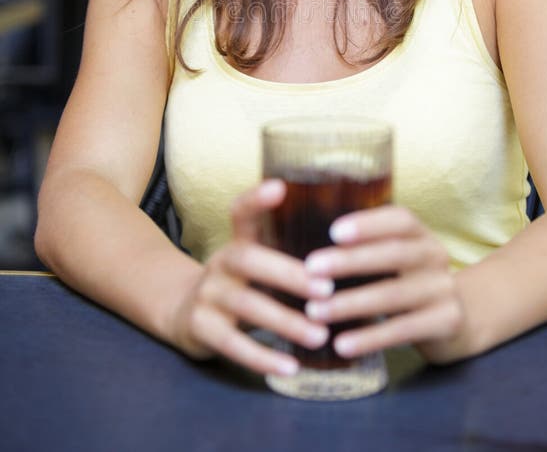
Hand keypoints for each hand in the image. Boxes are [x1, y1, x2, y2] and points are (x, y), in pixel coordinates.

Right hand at [168, 180, 332, 375]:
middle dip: (288, 274)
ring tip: (320, 336)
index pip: (241, 212)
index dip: (256, 199)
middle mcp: (221, 262)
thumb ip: (290, 255)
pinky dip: (262, 357)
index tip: (280, 187)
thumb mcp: (257, 263)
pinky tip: (290, 367)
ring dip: (285, 321)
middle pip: (248, 258)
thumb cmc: (241, 286)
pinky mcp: (199, 327)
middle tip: (326, 289)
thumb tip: (354, 257)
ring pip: (245, 304)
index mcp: (238, 241)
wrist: (183, 313)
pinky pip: (231, 343)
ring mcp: (207, 294)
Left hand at [302, 206, 464, 361]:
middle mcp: (436, 256)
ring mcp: (444, 289)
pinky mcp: (447, 322)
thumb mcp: (395, 259)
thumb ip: (363, 248)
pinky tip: (341, 345)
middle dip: (350, 261)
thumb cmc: (406, 282)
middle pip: (394, 254)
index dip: (368, 223)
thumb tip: (299, 237)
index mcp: (420, 234)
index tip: (333, 231)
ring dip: (351, 303)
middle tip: (310, 269)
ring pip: (394, 295)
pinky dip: (370, 338)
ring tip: (315, 312)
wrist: (457, 321)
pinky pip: (404, 330)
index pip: (399, 219)